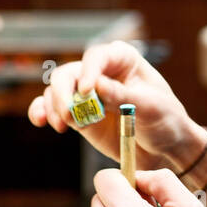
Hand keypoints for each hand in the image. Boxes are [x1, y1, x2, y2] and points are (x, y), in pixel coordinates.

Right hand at [27, 40, 200, 165]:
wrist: (164, 149)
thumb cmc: (165, 120)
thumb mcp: (151, 107)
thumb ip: (122, 95)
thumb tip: (96, 85)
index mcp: (123, 59)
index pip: (98, 57)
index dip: (88, 71)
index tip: (87, 91)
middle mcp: (100, 71)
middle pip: (69, 73)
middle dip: (64, 92)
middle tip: (69, 115)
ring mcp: (86, 93)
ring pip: (57, 91)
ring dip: (54, 106)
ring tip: (64, 125)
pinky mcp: (78, 114)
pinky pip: (53, 108)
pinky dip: (43, 112)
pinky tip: (41, 121)